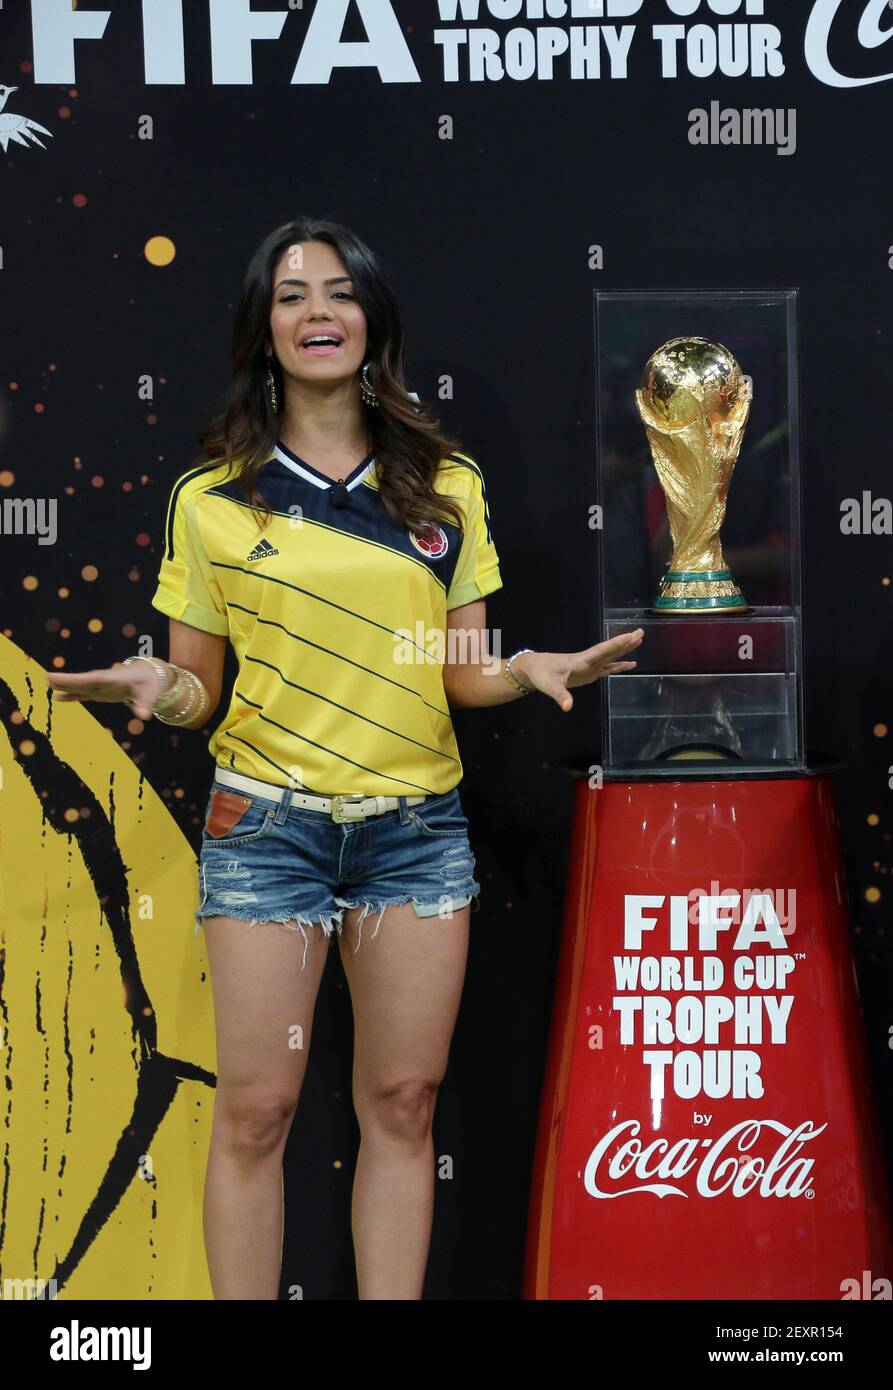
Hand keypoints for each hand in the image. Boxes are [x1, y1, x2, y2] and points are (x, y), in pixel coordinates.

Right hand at [44, 660, 170, 720]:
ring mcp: (100, 686)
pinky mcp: (100, 692)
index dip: (76, 679)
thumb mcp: (149, 695)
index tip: (65, 676)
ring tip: (47, 683)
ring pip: (80, 687)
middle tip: (47, 677)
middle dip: (66, 681)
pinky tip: (58, 697)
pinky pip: (83, 694)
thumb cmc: (149, 684)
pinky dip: (71, 696)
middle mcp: (103, 681)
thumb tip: (144, 716)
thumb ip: (144, 705)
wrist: (149, 676)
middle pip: (82, 682)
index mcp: (112, 679)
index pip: (91, 679)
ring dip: (65, 686)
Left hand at [513, 629, 643, 712]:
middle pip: (610, 650)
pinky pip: (608, 667)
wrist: (535, 668)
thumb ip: (560, 696)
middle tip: (640, 632)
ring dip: (624, 649)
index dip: (616, 645)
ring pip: (611, 656)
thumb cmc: (541, 675)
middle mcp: (588, 661)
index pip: (601, 651)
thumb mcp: (550, 686)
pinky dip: (620, 665)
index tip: (629, 636)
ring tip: (639, 640)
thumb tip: (568, 707)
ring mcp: (590, 666)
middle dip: (625, 642)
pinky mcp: (589, 672)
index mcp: (581, 661)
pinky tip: (631, 664)